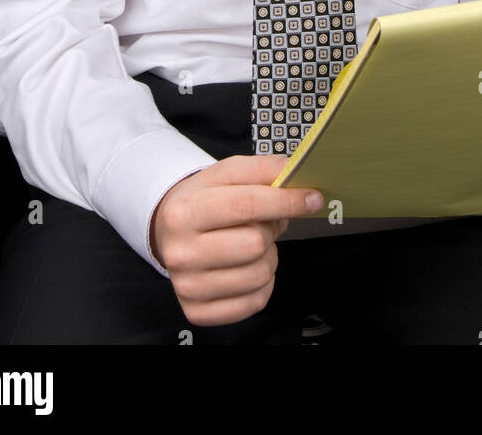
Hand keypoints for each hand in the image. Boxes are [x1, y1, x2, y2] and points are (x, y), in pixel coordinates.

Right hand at [150, 154, 323, 326]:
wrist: (169, 231)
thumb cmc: (203, 200)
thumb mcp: (226, 174)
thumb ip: (262, 169)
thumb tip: (294, 174)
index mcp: (184, 212)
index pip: (246, 205)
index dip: (286, 201)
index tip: (312, 198)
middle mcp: (180, 253)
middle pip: (255, 244)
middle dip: (271, 230)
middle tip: (264, 223)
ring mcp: (188, 287)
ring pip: (259, 275)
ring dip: (268, 257)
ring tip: (251, 245)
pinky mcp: (198, 312)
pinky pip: (255, 302)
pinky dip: (263, 284)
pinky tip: (247, 267)